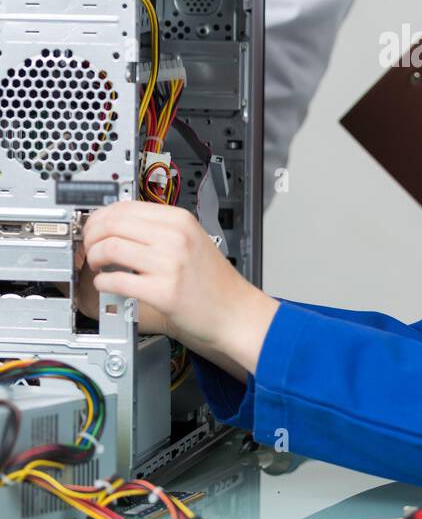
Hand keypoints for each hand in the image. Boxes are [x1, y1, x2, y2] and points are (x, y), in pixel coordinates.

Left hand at [81, 201, 279, 366]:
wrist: (235, 311)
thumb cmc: (214, 281)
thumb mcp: (192, 239)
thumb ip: (159, 229)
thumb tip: (118, 224)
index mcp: (180, 220)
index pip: (125, 206)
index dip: (99, 217)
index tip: (92, 228)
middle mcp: (174, 237)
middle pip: (113, 224)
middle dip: (91, 236)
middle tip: (89, 248)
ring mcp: (169, 264)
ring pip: (110, 248)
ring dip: (94, 258)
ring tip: (98, 267)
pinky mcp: (163, 291)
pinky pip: (118, 281)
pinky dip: (103, 283)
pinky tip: (107, 285)